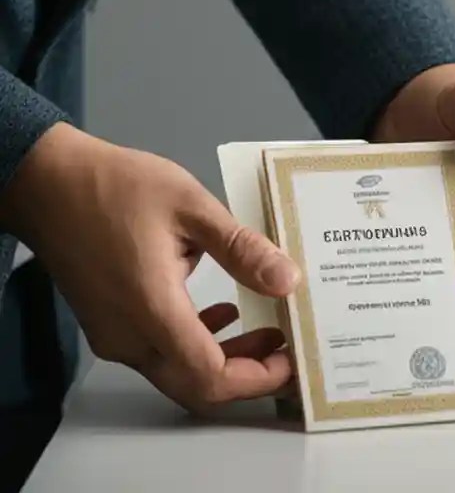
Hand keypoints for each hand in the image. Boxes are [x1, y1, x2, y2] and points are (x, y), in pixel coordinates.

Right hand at [0, 123, 300, 413]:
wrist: (47, 182)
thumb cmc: (115, 188)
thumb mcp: (192, 207)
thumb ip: (241, 250)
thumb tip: (288, 281)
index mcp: (151, 310)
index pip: (209, 376)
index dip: (258, 378)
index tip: (294, 360)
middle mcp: (128, 336)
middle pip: (196, 386)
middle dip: (249, 377)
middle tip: (289, 351)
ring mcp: (114, 335)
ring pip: (179, 372)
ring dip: (227, 359)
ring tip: (270, 331)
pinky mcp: (110, 324)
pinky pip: (161, 353)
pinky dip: (199, 343)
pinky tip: (225, 314)